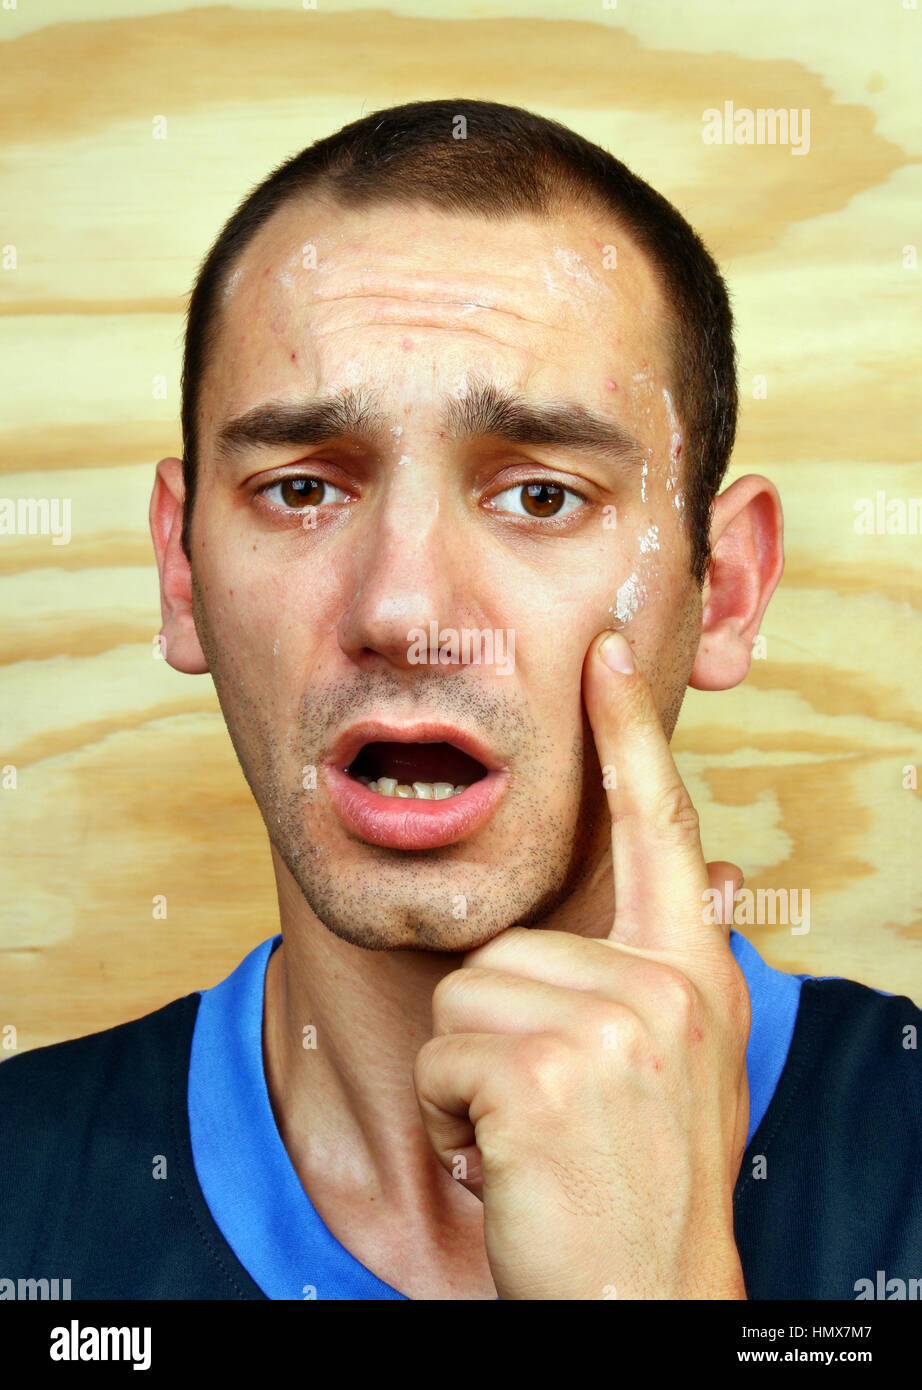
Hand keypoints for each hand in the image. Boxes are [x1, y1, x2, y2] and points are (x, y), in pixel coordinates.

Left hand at [413, 629, 751, 1298]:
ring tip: (527, 1136)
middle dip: (496, 1033)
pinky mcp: (543, 1070)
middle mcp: (666, 985)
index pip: (658, 826)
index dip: (624, 735)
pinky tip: (503, 1158)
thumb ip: (640, 980)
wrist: (646, 1302)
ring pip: (464, 995)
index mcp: (694, 973)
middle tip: (546, 1112)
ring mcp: (611, 1025)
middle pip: (506, 945)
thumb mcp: (671, 1065)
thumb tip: (616, 913)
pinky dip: (449, 1115)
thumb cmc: (639, 1185)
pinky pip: (440, 1055)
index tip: (599, 653)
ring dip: (469, 1077)